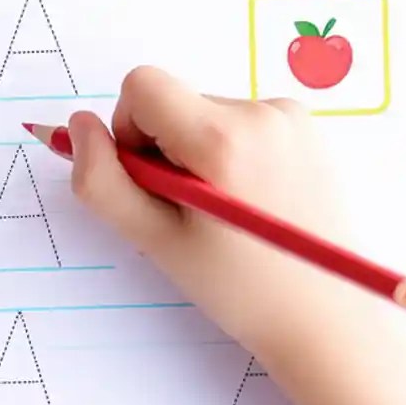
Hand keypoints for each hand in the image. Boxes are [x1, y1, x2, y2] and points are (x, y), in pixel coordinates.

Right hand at [68, 65, 354, 361]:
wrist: (326, 319)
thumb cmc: (239, 290)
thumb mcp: (156, 242)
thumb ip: (103, 181)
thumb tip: (79, 127)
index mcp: (222, 138)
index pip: (142, 86)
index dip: (130, 131)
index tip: (152, 181)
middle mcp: (261, 113)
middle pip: (176, 103)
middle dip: (168, 149)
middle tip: (192, 213)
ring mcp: (291, 119)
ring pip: (207, 115)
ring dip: (200, 155)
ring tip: (227, 215)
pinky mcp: (308, 130)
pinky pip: (243, 123)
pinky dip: (233, 155)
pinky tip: (253, 204)